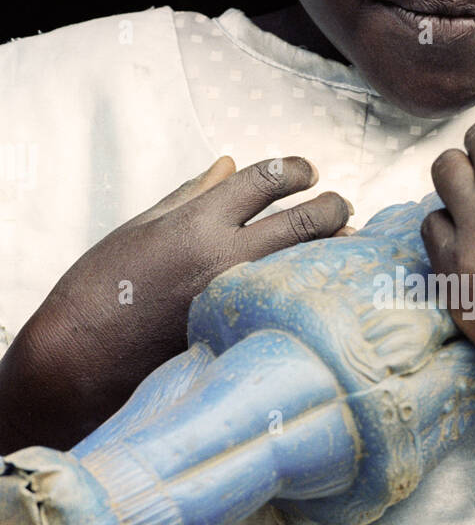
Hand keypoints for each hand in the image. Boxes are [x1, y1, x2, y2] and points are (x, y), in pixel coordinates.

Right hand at [0, 156, 351, 449]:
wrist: (79, 360)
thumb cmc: (100, 289)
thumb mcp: (141, 229)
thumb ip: (192, 195)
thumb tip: (230, 164)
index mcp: (197, 222)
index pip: (267, 179)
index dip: (296, 169)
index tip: (309, 173)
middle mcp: (225, 258)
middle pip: (305, 222)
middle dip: (333, 208)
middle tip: (341, 206)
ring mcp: (239, 302)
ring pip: (310, 267)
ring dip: (334, 251)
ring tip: (345, 243)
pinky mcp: (243, 336)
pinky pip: (293, 306)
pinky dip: (312, 292)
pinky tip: (323, 289)